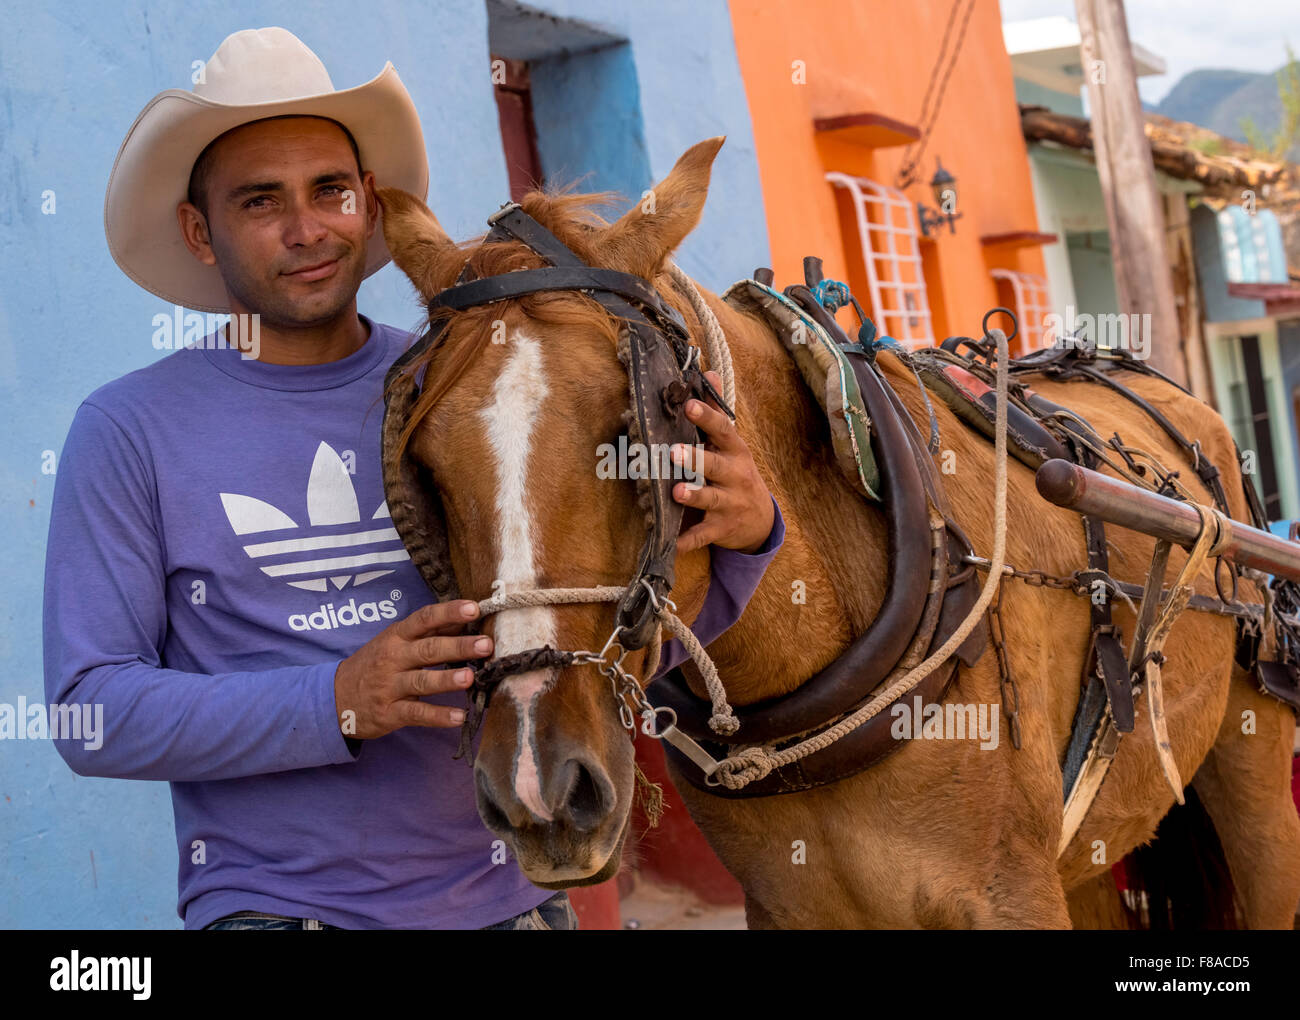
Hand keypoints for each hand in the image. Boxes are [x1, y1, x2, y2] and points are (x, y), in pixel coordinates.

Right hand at [333, 600, 492, 739]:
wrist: (334, 697)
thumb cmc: (375, 664)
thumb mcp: (395, 642)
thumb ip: (430, 631)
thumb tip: (467, 617)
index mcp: (397, 636)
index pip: (424, 619)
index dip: (449, 612)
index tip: (474, 609)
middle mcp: (393, 658)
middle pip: (428, 650)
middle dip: (458, 646)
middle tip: (486, 645)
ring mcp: (389, 686)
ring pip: (421, 681)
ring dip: (446, 680)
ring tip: (470, 678)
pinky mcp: (389, 713)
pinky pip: (416, 714)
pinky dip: (437, 716)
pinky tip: (458, 717)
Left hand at [671, 370, 774, 553]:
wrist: (761, 521)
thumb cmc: (736, 473)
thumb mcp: (732, 444)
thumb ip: (716, 411)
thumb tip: (707, 372)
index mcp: (735, 451)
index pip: (723, 430)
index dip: (706, 417)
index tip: (688, 405)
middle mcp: (735, 476)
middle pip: (716, 465)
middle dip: (696, 459)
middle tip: (674, 451)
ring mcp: (730, 503)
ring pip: (712, 499)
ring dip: (694, 495)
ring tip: (676, 492)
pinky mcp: (723, 528)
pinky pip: (705, 535)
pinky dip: (689, 541)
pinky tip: (673, 544)